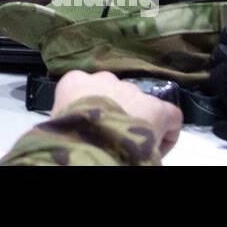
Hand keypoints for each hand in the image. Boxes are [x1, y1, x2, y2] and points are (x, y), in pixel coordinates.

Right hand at [52, 70, 182, 156]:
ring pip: (139, 103)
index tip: (91, 128)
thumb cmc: (67, 134)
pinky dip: (166, 131)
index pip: (83, 89)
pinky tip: (157, 147)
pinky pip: (168, 116)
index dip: (91, 109)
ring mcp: (134, 91)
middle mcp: (105, 79)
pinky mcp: (159, 107)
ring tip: (132, 142)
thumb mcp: (58, 120)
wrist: (91, 143)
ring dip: (137, 118)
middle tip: (112, 134)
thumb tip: (72, 126)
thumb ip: (68, 115)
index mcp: (75, 82)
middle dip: (116, 111)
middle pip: (114, 94)